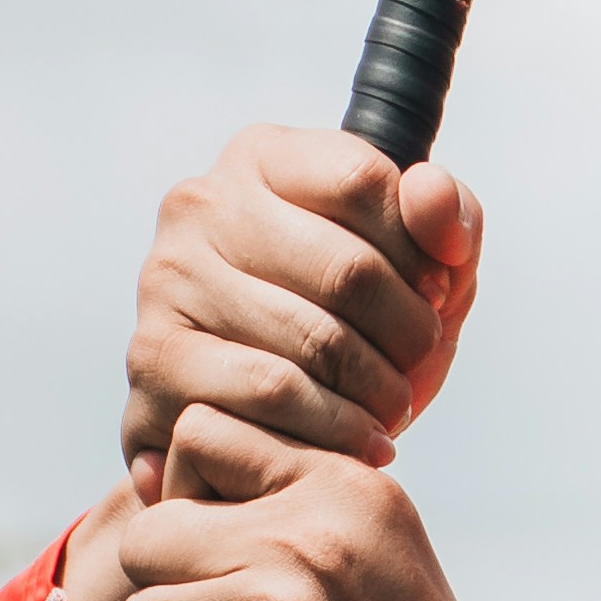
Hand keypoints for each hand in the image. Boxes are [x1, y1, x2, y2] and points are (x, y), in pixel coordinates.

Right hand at [121, 126, 480, 497]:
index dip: (422, 251)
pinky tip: (359, 442)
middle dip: (410, 332)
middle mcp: (200, 206)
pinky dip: (334, 429)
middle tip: (417, 364)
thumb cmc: (355, 325)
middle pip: (349, 270)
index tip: (435, 293)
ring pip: (314, 340)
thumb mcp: (422, 263)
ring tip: (392, 407)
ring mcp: (167, 280)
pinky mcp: (155, 359)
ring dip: (379, 389)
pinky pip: (268, 396)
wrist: (269, 420)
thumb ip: (446, 213)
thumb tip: (427, 193)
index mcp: (262, 158)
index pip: (366, 182)